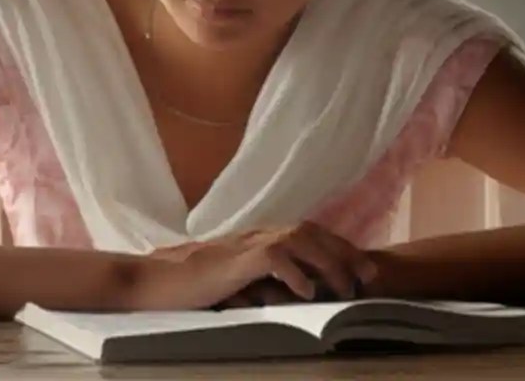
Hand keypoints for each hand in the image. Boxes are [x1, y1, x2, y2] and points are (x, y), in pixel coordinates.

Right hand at [135, 222, 378, 309]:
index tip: (362, 267)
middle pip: (311, 231)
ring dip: (327, 262)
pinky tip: (306, 293)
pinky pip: (273, 258)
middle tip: (368, 275)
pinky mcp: (235, 260)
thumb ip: (264, 281)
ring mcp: (245, 244)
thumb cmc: (192, 284)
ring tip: (344, 287)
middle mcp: (256, 233)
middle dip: (344, 252)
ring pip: (299, 240)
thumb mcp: (236, 281)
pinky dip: (294, 274)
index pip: (307, 233)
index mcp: (258, 237)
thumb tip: (298, 293)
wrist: (156, 280)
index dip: (337, 247)